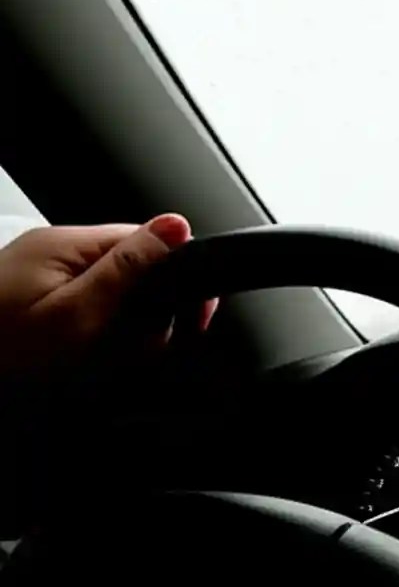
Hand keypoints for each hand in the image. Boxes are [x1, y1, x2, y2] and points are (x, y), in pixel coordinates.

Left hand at [0, 213, 215, 378]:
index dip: (175, 278)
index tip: (192, 315)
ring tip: (95, 359)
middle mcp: (53, 253)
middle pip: (134, 271)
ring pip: (115, 296)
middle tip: (123, 349)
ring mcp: (43, 277)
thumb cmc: (3, 354)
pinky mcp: (37, 302)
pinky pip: (88, 311)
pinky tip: (81, 359)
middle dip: (144, 314)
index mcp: (65, 245)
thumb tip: (176, 226)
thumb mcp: (76, 315)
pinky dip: (95, 338)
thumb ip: (128, 269)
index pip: (147, 242)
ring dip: (119, 332)